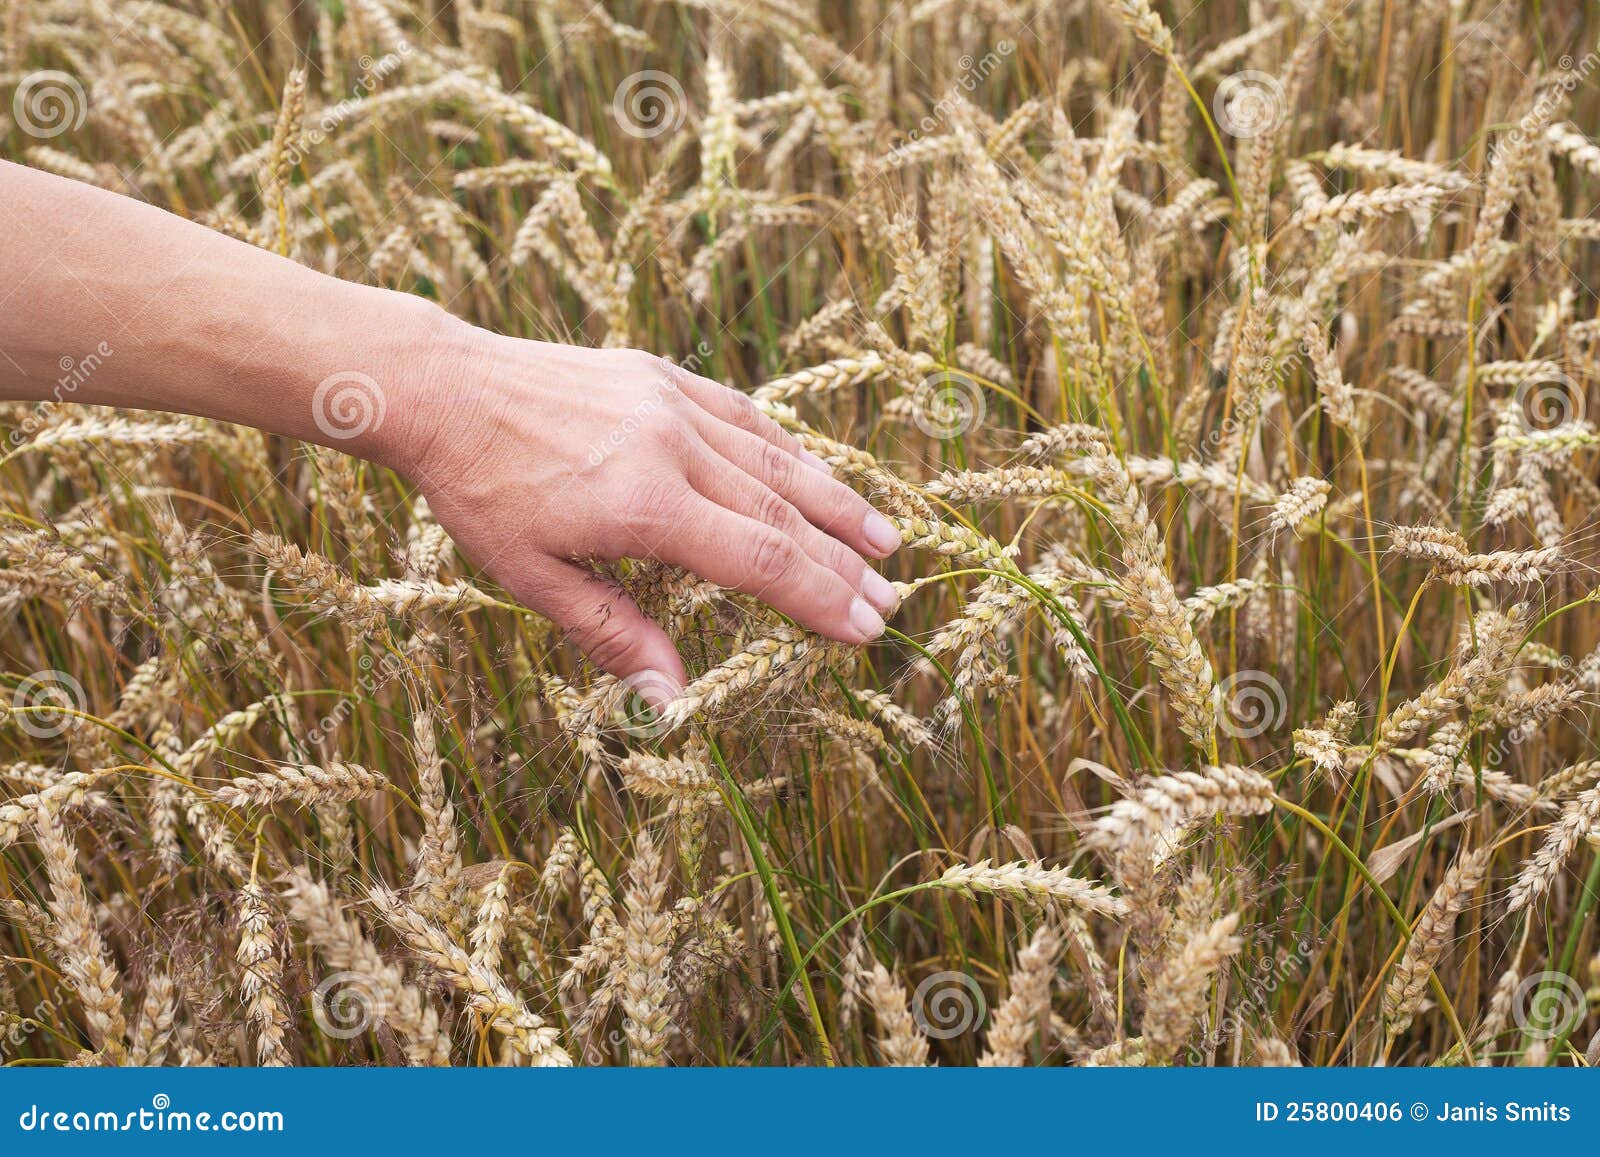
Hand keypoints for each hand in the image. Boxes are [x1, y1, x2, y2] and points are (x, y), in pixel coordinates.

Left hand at [391, 315, 901, 703]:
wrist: (443, 386)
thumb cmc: (479, 491)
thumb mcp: (531, 577)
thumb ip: (612, 633)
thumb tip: (672, 699)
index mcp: (644, 506)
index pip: (759, 561)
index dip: (818, 599)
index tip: (862, 630)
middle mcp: (673, 448)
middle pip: (782, 516)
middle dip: (841, 564)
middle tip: (891, 602)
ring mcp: (672, 405)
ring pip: (776, 460)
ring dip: (836, 503)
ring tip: (885, 540)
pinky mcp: (663, 376)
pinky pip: (745, 417)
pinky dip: (789, 452)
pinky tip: (816, 476)